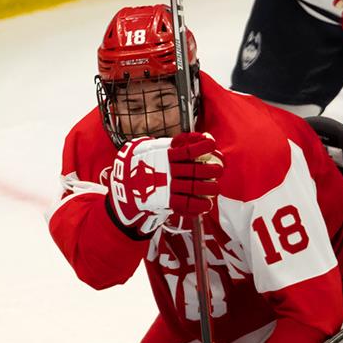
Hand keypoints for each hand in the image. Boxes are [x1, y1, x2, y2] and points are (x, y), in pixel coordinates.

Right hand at [106, 133, 223, 230]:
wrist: (123, 184)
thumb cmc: (142, 163)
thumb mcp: (153, 146)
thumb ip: (176, 142)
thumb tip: (201, 137)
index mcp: (165, 154)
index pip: (188, 149)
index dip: (203, 147)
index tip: (212, 145)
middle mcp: (167, 170)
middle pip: (196, 170)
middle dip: (211, 170)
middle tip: (219, 170)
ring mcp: (167, 186)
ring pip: (193, 187)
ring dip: (208, 188)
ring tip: (215, 188)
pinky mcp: (165, 201)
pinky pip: (185, 204)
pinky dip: (198, 205)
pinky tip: (206, 205)